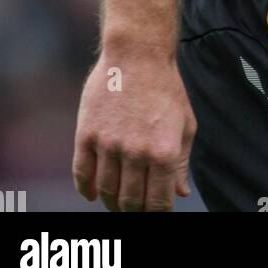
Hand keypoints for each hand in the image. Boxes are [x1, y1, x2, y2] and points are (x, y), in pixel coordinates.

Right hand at [73, 48, 196, 210]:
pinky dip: (86, 190)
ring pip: (105, 191)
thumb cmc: (165, 88)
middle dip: (133, 211)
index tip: (154, 211)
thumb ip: (181, 162)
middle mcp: (135, 152)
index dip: (156, 214)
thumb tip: (180, 194)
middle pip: (129, 202)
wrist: (138, 53)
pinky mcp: (87, 134)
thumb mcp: (184, 123)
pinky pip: (82, 174)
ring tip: (115, 201)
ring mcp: (109, 144)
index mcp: (164, 152)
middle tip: (134, 208)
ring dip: (110, 202)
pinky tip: (93, 193)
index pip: (156, 203)